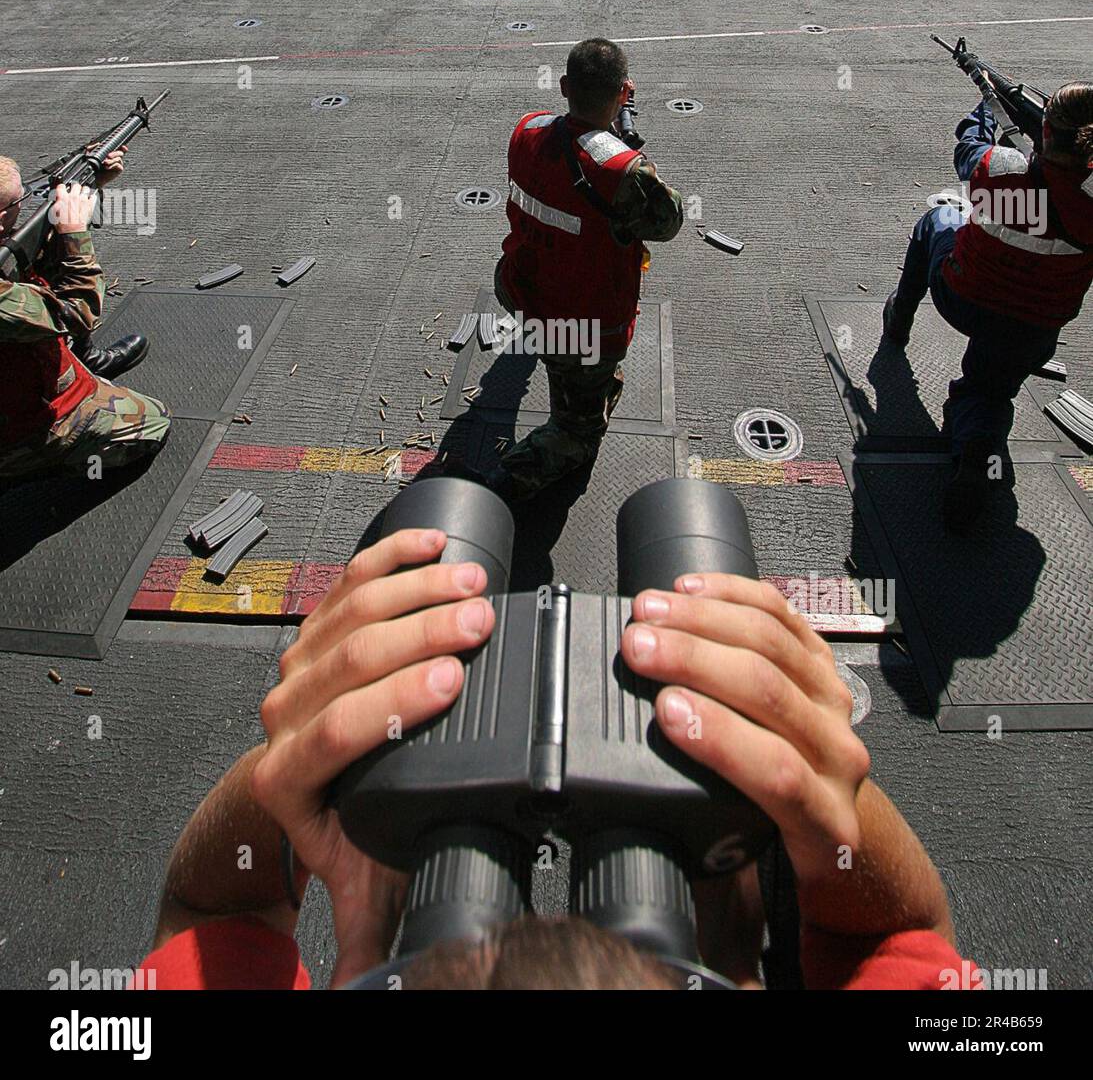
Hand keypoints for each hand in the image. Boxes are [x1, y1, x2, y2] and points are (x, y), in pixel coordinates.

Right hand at [51, 183, 97, 233]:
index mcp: (62, 198)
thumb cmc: (63, 225)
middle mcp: (73, 197)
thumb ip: (56, 203)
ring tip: (82, 195)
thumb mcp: (53, 213)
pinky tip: (89, 200)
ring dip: (84, 191)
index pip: (62, 186)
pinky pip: (93, 196)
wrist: (73, 232)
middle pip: (75, 185)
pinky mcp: (91, 205)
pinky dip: (92, 198)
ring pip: (85, 188)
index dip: (62, 188)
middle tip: (74, 192)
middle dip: (74, 188)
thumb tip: (57, 199)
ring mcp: (83, 200)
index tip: (63, 190)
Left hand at [96, 143, 125, 183]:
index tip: (122, 146)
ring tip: (105, 163)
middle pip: (120, 152)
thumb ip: (92, 147)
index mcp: (110, 152)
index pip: (118, 148)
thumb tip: (98, 143)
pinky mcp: (118, 170)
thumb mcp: (90, 154)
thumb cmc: (92, 166)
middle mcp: (115, 157)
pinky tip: (107, 167)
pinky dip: (112, 165)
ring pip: (119, 159)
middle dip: (115, 153)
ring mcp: (117, 163)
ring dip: (111, 160)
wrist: (93, 176)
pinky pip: (118, 165)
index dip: (122, 146)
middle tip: (108, 156)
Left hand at [251, 527, 495, 985]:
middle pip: (352, 654)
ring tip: (473, 582)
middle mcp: (289, 705)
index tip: (456, 681)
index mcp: (291, 769)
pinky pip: (354, 575)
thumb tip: (370, 985)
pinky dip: (395, 553)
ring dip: (417, 586)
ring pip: (355, 607)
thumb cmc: (338, 817)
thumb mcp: (357, 872)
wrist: (297, 779)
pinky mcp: (322, 620)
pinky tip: (438, 543)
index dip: (396, 699)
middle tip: (480, 621)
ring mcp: (303, 655)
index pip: (339, 726)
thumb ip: (366, 927)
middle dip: (422, 631)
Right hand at [620, 573, 869, 886]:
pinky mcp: (822, 659)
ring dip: (702, 619)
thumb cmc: (788, 836)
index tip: (666, 711)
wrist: (839, 820)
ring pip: (772, 642)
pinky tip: (692, 590)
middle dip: (694, 661)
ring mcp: (832, 700)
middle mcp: (837, 753)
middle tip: (640, 648)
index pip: (776, 770)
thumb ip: (708, 848)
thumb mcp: (754, 859)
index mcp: (823, 816)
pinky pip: (780, 613)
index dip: (719, 736)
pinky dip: (731, 594)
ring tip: (650, 614)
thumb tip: (640, 820)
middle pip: (768, 690)